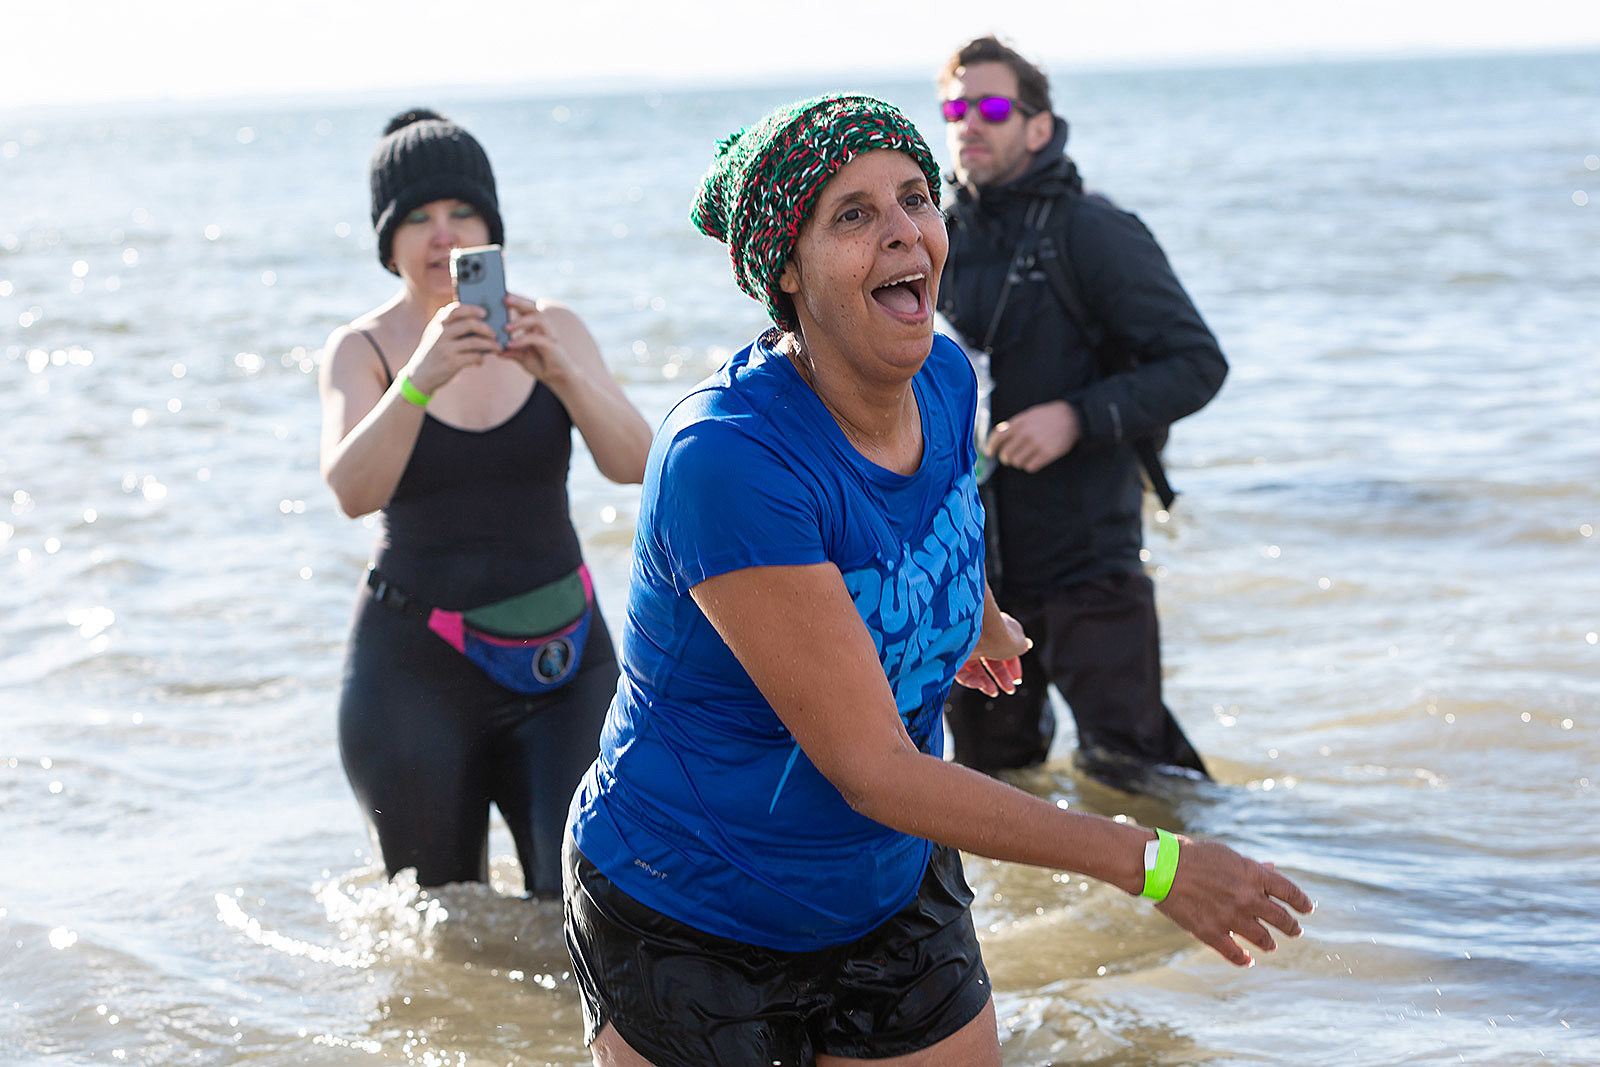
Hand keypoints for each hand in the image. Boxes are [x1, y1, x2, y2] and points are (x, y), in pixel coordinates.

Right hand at [406, 302, 499, 394]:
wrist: (420, 375)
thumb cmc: (433, 352)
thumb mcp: (434, 335)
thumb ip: (448, 324)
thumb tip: (477, 318)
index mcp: (437, 324)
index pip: (456, 309)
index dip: (472, 309)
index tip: (484, 313)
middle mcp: (440, 333)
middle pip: (469, 324)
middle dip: (486, 328)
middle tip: (494, 333)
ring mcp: (446, 348)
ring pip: (475, 341)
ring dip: (490, 345)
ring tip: (496, 347)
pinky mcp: (451, 363)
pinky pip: (473, 357)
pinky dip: (480, 358)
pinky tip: (480, 361)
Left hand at [501, 293, 577, 384]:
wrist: (559, 378)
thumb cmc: (541, 365)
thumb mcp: (521, 357)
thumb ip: (511, 351)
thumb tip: (495, 349)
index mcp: (536, 326)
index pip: (525, 307)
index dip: (515, 299)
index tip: (500, 293)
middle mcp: (543, 327)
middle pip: (533, 307)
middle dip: (519, 301)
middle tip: (504, 299)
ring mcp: (549, 335)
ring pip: (537, 319)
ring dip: (520, 321)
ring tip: (506, 327)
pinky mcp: (551, 346)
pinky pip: (537, 338)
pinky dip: (522, 340)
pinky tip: (510, 345)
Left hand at [954, 609, 1027, 696]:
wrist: (978, 629)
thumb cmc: (999, 632)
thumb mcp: (1016, 641)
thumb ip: (1020, 646)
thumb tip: (1025, 645)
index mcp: (994, 627)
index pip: (1003, 648)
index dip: (1012, 665)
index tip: (1017, 678)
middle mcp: (978, 636)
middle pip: (989, 659)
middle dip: (1001, 676)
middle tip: (1010, 689)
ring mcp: (965, 645)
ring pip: (974, 668)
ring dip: (986, 682)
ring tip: (995, 692)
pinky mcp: (951, 655)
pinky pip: (960, 671)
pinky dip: (970, 680)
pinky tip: (980, 684)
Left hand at [987, 400, 1079, 472]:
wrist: (1071, 417)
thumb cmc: (1048, 417)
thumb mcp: (1028, 415)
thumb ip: (1013, 426)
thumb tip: (997, 439)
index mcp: (1019, 422)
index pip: (998, 437)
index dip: (991, 447)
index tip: (990, 453)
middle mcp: (1025, 433)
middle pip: (1006, 454)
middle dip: (1006, 458)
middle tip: (1010, 458)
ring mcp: (1036, 444)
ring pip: (1016, 462)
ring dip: (1018, 462)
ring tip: (1025, 457)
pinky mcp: (1047, 454)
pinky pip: (1030, 467)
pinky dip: (1030, 466)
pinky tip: (1035, 460)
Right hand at [1155, 837, 1314, 965]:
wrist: (1161, 866)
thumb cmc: (1194, 856)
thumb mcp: (1227, 855)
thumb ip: (1252, 866)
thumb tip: (1272, 867)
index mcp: (1253, 874)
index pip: (1290, 892)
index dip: (1302, 902)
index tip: (1307, 909)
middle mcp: (1247, 897)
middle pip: (1282, 918)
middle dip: (1292, 927)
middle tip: (1295, 930)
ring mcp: (1231, 917)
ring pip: (1263, 939)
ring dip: (1270, 943)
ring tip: (1271, 945)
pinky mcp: (1212, 932)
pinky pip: (1235, 953)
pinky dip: (1244, 959)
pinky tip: (1248, 960)